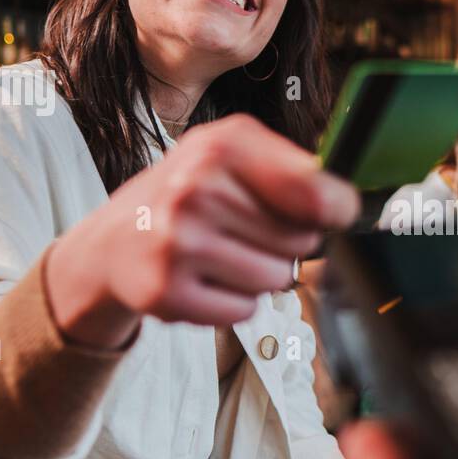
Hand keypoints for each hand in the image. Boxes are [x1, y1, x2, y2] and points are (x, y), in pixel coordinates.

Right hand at [47, 114, 358, 347]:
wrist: (112, 241)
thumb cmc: (186, 195)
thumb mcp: (230, 155)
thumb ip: (293, 169)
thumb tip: (345, 203)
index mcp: (221, 148)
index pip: (315, 192)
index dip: (335, 209)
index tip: (331, 213)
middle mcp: (195, 190)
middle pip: (301, 242)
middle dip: (285, 243)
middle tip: (245, 232)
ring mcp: (178, 243)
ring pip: (276, 279)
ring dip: (259, 275)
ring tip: (222, 255)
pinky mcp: (167, 292)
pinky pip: (245, 310)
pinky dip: (233, 302)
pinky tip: (204, 279)